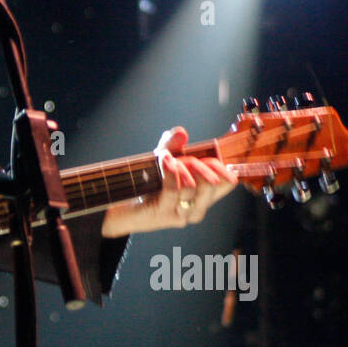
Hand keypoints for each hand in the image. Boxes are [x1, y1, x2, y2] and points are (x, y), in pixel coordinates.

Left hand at [101, 127, 237, 236]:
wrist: (121, 203)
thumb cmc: (147, 183)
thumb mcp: (162, 159)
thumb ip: (173, 144)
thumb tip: (182, 132)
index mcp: (202, 195)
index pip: (226, 184)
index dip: (223, 168)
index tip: (211, 157)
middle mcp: (196, 207)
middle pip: (212, 183)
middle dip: (200, 165)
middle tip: (185, 159)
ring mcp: (181, 214)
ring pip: (193, 186)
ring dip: (181, 168)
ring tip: (169, 160)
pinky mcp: (164, 214)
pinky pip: (174, 190)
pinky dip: (170, 172)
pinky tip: (165, 161)